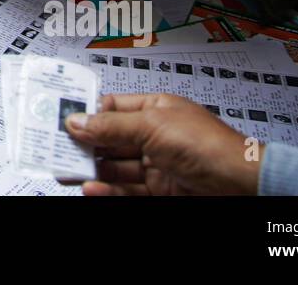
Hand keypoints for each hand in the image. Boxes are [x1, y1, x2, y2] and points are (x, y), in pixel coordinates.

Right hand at [62, 93, 261, 195]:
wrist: (242, 185)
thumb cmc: (210, 146)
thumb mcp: (152, 126)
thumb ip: (111, 125)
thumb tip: (77, 120)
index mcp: (155, 108)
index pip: (111, 107)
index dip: (86, 112)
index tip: (59, 118)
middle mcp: (155, 134)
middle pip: (109, 138)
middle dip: (83, 144)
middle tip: (54, 148)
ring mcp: (157, 163)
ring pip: (114, 166)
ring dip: (91, 170)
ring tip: (66, 171)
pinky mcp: (160, 189)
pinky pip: (127, 188)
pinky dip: (107, 189)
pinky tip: (91, 189)